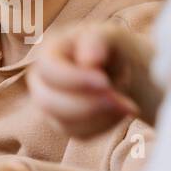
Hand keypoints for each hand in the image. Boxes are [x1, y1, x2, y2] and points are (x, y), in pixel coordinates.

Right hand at [27, 22, 159, 137]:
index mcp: (49, 52)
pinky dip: (104, 126)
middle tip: (121, 101)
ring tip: (128, 105)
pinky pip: (79, 135)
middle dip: (86, 105)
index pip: (48, 70)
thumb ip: (97, 40)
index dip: (74, 79)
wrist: (126, 69)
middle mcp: (42, 81)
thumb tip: (89, 60)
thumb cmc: (113, 48)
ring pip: (64, 123)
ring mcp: (50, 106)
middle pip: (47, 102)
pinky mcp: (64, 125)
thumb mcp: (110, 35)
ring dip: (101, 117)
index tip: (105, 82)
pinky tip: (119, 112)